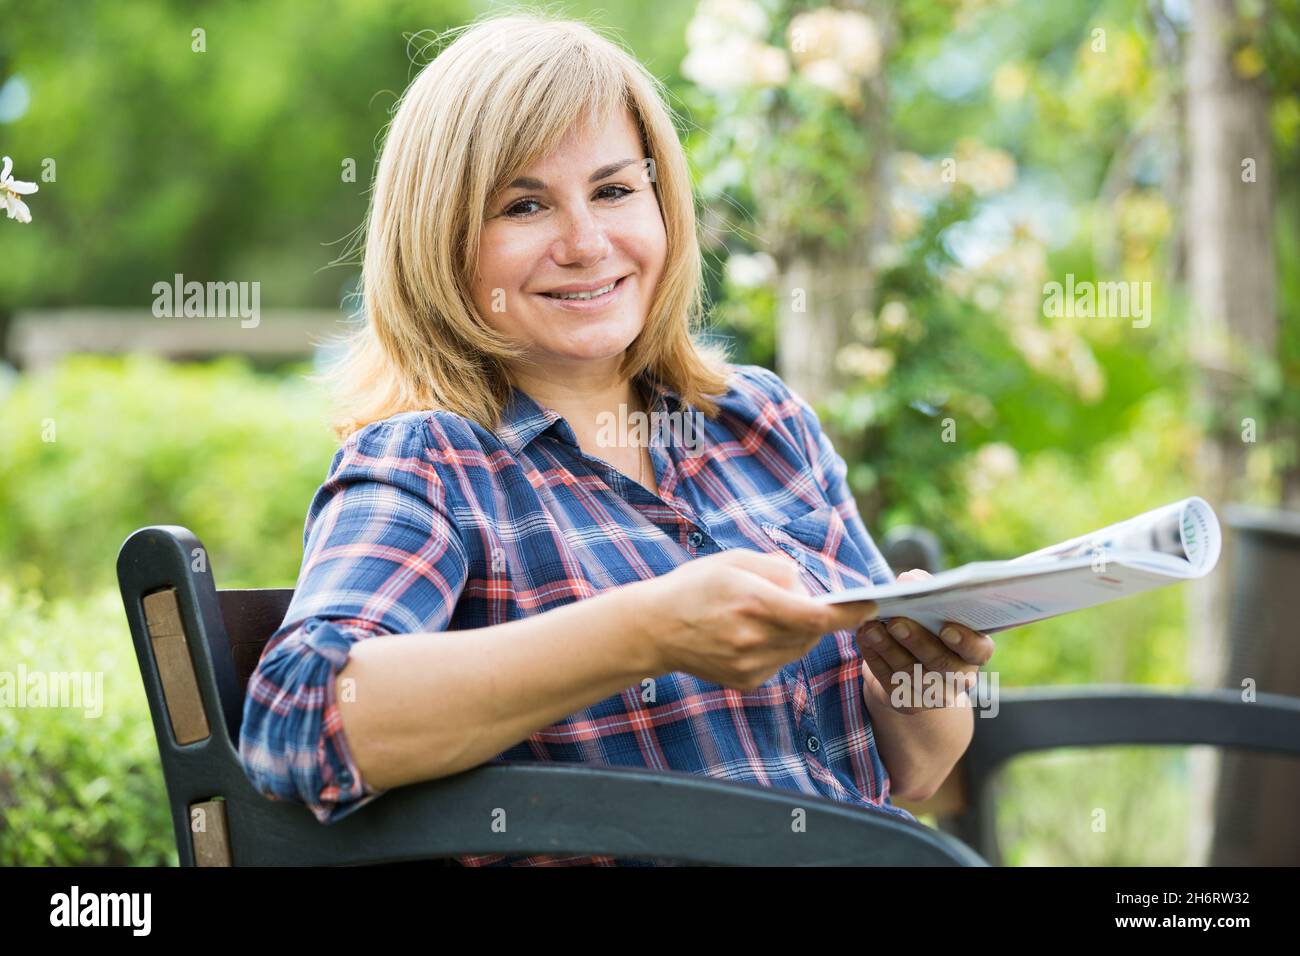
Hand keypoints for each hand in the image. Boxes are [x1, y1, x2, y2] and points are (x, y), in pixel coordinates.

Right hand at [640, 549, 877, 691]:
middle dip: (817, 615)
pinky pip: (780, 662)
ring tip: (768, 614)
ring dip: (799, 631)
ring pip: (799, 649)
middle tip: (798, 599)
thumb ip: (776, 568)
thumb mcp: (734, 560)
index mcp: (754, 603)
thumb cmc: (695, 586)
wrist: (654, 628)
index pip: (818, 615)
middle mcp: (754, 638)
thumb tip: (806, 585)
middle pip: (812, 632)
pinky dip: (778, 647)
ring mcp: (750, 664)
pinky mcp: (746, 681)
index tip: (871, 605)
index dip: (851, 612)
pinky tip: (751, 634)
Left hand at [854, 569, 994, 714]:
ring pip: (912, 673)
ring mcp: (935, 694)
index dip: (965, 641)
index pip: (979, 650)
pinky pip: (891, 683)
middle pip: (941, 662)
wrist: (907, 667)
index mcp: (974, 651)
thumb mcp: (928, 606)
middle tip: (895, 622)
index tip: (945, 627)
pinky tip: (864, 641)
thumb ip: (925, 589)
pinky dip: (875, 659)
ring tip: (869, 628)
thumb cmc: (923, 626)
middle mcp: (960, 677)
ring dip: (888, 648)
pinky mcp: (909, 703)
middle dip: (917, 640)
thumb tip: (911, 580)